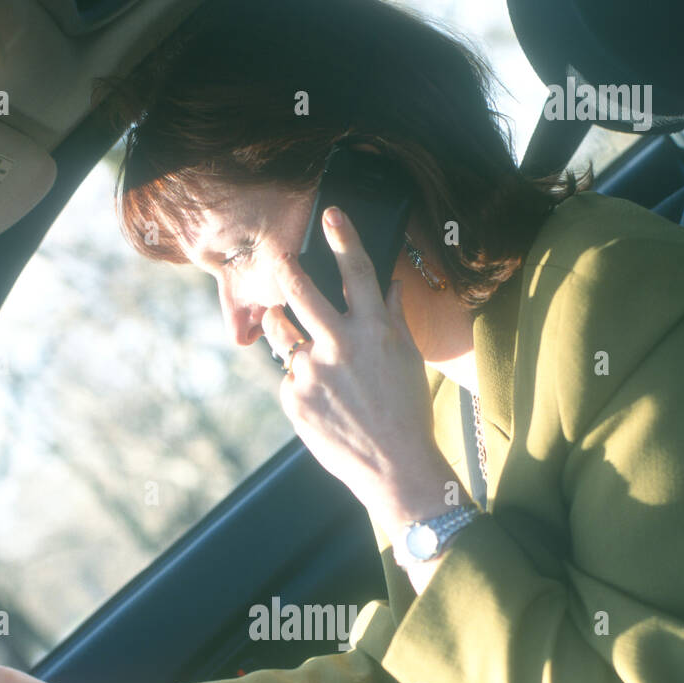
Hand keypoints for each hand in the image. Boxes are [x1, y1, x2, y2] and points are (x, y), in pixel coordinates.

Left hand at [262, 206, 457, 536]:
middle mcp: (339, 345)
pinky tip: (323, 402)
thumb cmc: (407, 413)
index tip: (331, 214)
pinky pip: (289, 378)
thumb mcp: (408, 360)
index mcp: (373, 331)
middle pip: (302, 292)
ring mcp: (312, 372)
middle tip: (274, 252)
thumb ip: (394, 319)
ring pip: (285, 337)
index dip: (344, 238)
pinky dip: (301, 383)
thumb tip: (390, 286)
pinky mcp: (294, 398)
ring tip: (286, 329)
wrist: (394, 468)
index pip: (357, 272)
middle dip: (285, 267)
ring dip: (283, 329)